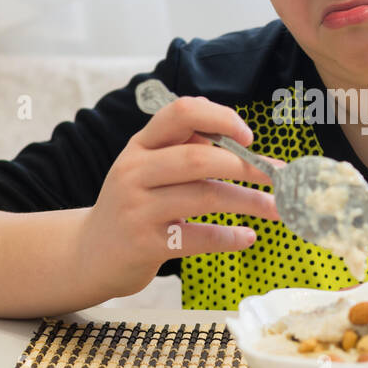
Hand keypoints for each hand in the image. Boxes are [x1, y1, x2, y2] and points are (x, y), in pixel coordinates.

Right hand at [79, 93, 284, 298]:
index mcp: (140, 145)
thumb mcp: (146, 168)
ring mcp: (137, 209)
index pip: (181, 114)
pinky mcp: (145, 245)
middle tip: (278, 177)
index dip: (220, 118)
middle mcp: (135, 172)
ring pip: (205, 198)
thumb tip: (238, 138)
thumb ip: (184, 147)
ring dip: (249, 202)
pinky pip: (199, 238)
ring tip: (276, 209)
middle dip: (247, 167)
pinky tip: (248, 237)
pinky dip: (230, 238)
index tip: (249, 137)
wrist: (89, 254)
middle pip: (200, 159)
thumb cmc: (133, 205)